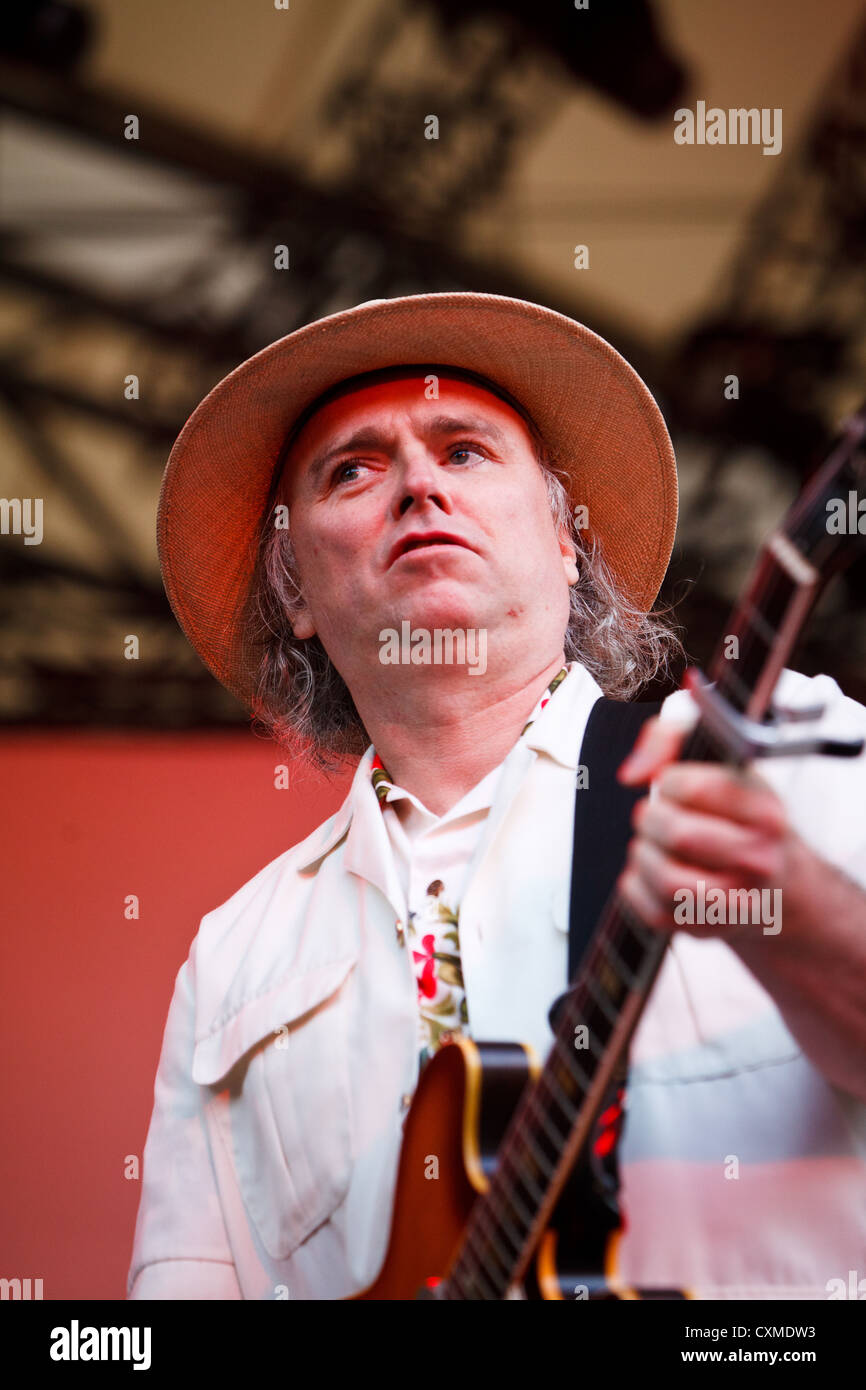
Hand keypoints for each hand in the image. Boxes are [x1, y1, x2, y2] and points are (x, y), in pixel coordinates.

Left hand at [615, 715, 795, 939]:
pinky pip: (647, 908)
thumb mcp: (718, 761)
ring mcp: (736, 902)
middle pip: (677, 834)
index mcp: (766, 811)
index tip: (672, 784)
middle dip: (652, 818)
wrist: (775, 885)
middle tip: (656, 815)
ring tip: (653, 844)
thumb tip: (633, 773)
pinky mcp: (706, 928)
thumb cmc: (737, 816)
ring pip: (663, 877)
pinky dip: (636, 884)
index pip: (691, 787)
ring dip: (643, 853)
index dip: (666, 780)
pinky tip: (654, 870)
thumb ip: (669, 737)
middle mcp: (759, 859)